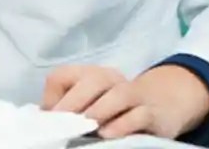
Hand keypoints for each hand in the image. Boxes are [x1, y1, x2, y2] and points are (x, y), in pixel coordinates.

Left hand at [42, 64, 208, 140]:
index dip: (54, 95)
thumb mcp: (90, 103)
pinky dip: (122, 124)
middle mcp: (112, 79)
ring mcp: (135, 95)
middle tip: (62, 121)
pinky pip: (139, 115)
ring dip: (99, 110)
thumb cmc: (115, 107)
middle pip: (93, 80)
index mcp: (89, 75)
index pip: (64, 75)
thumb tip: (46, 119)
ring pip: (118, 95)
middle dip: (74, 101)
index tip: (50, 116)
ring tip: (87, 126)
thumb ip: (69, 107)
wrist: (163, 103)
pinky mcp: (153, 113)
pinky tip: (108, 133)